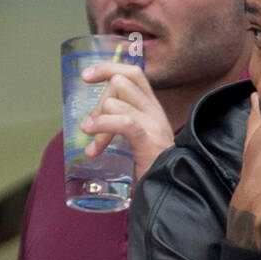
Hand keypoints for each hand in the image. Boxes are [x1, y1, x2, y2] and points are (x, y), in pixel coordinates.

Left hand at [78, 61, 174, 179]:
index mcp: (153, 108)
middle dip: (99, 103)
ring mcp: (153, 124)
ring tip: (94, 146)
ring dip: (98, 121)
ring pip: (115, 101)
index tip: (86, 76)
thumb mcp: (139, 139)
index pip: (133, 73)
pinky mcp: (148, 140)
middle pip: (120, 83)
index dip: (107, 68)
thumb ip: (121, 123)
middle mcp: (155, 110)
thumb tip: (90, 120)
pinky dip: (103, 127)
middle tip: (89, 128)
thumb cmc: (153, 169)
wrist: (174, 191)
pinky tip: (93, 144)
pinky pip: (122, 122)